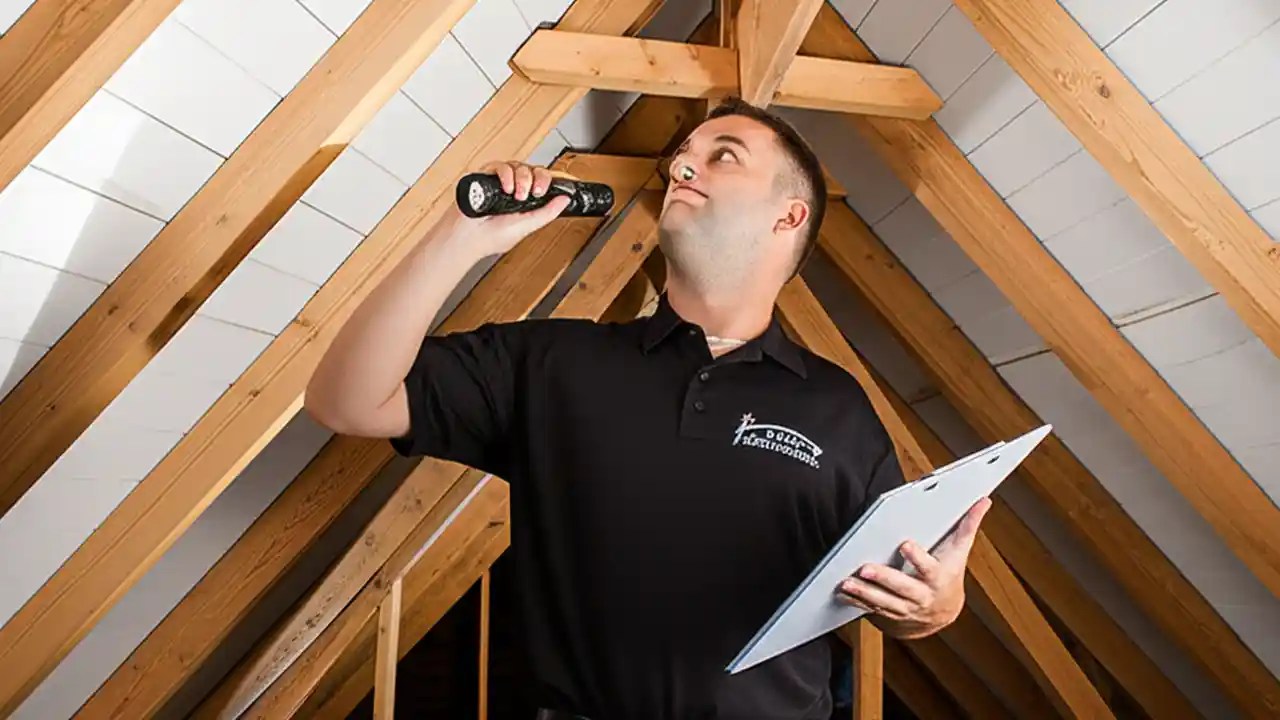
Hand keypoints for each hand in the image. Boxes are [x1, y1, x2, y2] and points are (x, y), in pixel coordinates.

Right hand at [446, 160, 571, 255]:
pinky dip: (506, 175)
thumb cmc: (491, 237)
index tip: (555, 188)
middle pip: (533, 170)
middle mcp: (514, 189)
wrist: (467, 238)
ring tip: (517, 194)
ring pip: (518, 165)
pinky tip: (506, 187)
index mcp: (525, 201)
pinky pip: (499, 165)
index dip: (549, 181)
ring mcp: (499, 182)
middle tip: (535, 193)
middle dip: (538, 179)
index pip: (542, 182)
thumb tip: (565, 199)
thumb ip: (547, 213)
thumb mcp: (527, 226)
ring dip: (522, 178)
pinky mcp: (485, 176)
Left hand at [835, 498, 990, 637]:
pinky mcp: (890, 614)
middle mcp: (921, 596)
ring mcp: (905, 608)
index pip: (928, 568)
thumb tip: (984, 500)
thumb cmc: (949, 573)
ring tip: (846, 582)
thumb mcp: (959, 552)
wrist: (944, 613)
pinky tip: (841, 592)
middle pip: (902, 588)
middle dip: (883, 579)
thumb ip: (968, 526)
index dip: (917, 558)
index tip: (904, 544)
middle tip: (864, 567)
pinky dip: (856, 602)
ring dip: (864, 593)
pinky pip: (872, 609)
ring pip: (884, 602)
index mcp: (938, 578)